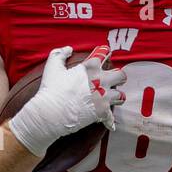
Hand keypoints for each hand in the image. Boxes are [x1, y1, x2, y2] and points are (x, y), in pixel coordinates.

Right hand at [8, 45, 126, 156]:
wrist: (50, 113)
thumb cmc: (50, 89)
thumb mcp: (52, 66)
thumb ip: (60, 54)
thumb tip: (69, 49)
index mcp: (91, 67)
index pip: (104, 53)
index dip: (104, 52)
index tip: (104, 53)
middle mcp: (101, 81)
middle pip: (121, 76)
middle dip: (117, 77)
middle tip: (111, 80)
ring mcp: (104, 97)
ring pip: (121, 95)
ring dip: (116, 96)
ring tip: (110, 97)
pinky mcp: (103, 113)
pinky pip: (111, 117)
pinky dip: (109, 120)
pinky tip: (108, 122)